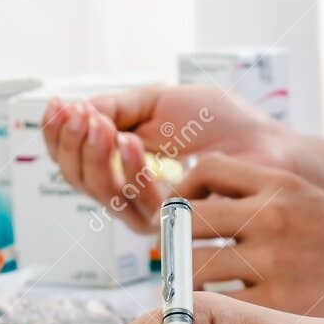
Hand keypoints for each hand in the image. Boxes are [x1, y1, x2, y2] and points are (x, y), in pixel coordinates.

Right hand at [41, 85, 292, 233]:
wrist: (265, 143)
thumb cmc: (221, 122)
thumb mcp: (158, 101)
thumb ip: (117, 105)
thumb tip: (74, 109)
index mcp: (122, 162)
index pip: (74, 157)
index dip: (58, 134)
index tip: (58, 106)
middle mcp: (129, 192)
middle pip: (78, 178)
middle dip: (73, 144)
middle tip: (81, 115)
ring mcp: (149, 211)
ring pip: (101, 192)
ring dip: (94, 155)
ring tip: (100, 124)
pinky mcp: (171, 223)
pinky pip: (136, 202)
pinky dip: (128, 169)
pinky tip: (130, 141)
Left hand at [181, 154, 323, 320]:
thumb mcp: (312, 203)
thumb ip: (261, 200)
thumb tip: (199, 200)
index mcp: (282, 182)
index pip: (204, 171)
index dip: (183, 196)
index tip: (179, 222)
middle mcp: (275, 214)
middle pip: (186, 222)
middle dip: (172, 247)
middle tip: (172, 270)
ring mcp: (277, 259)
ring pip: (193, 268)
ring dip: (183, 285)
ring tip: (187, 301)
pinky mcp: (283, 305)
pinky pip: (220, 308)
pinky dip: (211, 316)